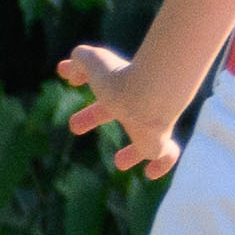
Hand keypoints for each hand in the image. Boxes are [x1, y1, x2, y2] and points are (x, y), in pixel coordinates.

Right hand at [57, 42, 184, 181]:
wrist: (150, 92)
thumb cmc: (121, 77)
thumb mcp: (92, 62)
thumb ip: (79, 61)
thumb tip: (68, 70)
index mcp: (122, 88)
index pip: (100, 90)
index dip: (80, 87)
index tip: (70, 89)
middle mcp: (138, 106)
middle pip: (116, 110)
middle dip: (95, 115)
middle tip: (74, 127)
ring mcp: (151, 125)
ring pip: (145, 138)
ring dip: (133, 151)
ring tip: (120, 163)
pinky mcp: (159, 143)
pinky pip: (166, 156)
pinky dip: (162, 165)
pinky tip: (151, 173)